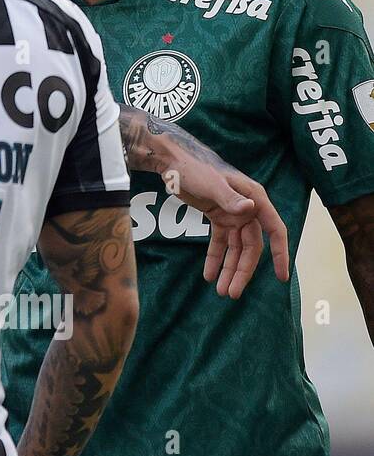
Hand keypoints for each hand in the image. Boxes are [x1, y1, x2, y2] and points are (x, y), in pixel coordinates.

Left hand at [163, 155, 289, 298]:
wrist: (173, 162)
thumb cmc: (194, 168)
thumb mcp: (211, 183)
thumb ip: (230, 198)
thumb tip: (250, 209)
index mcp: (255, 199)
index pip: (275, 230)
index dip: (280, 254)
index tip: (282, 277)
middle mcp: (248, 209)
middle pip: (251, 246)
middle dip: (242, 270)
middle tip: (231, 293)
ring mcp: (233, 214)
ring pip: (236, 248)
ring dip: (229, 269)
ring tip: (221, 291)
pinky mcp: (218, 217)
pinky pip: (220, 243)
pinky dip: (215, 258)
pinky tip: (209, 275)